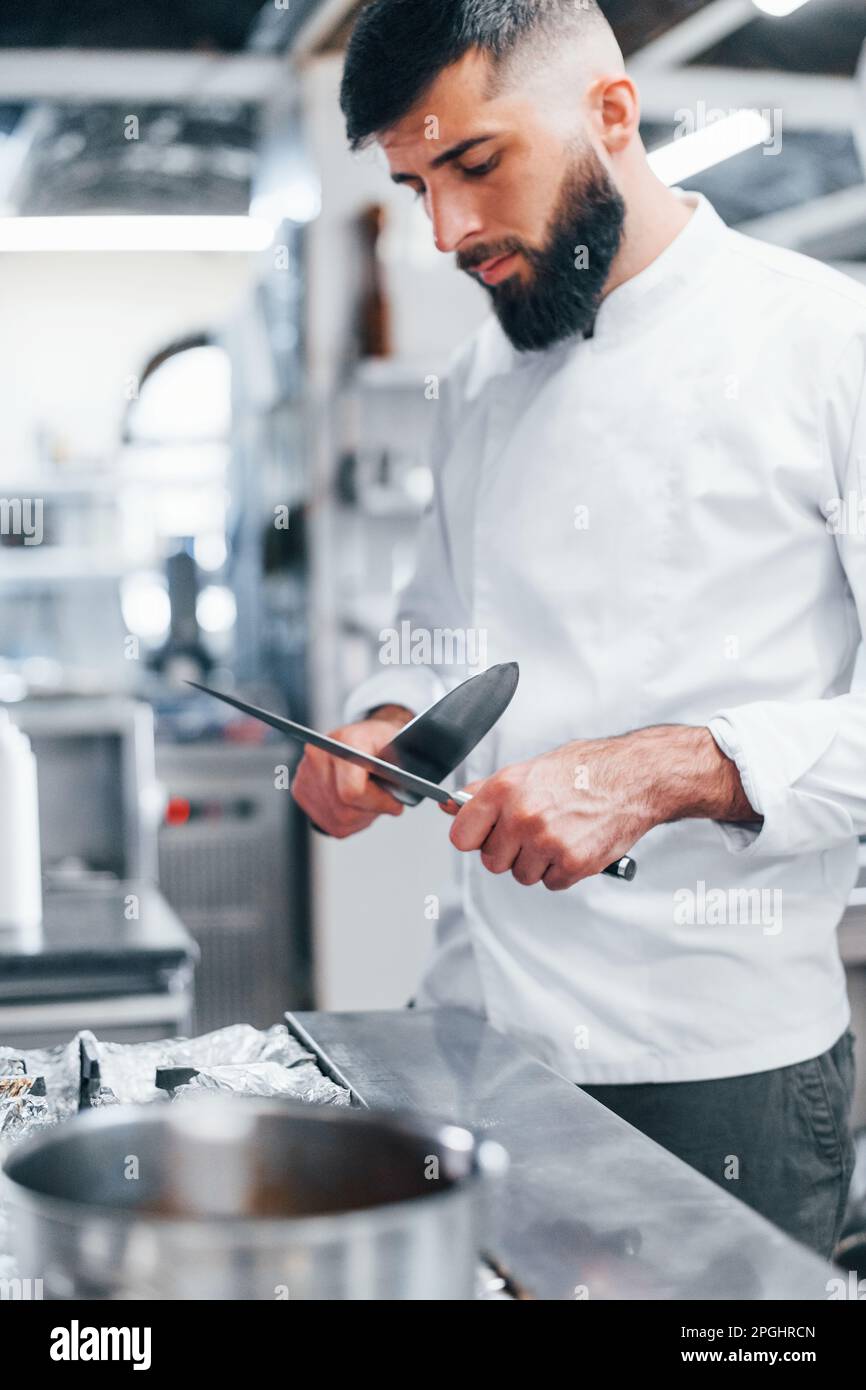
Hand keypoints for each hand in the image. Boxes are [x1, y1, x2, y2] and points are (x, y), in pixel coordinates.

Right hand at [291, 707, 413, 838]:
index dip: (377, 802)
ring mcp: (305, 773)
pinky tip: (355, 803)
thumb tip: (394, 802)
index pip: (352, 791)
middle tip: (384, 801)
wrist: (364, 737)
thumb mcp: (399, 751)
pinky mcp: (300, 789)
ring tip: (369, 799)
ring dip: (360, 816)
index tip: (393, 803)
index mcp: (345, 740)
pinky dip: (347, 819)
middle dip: (371, 810)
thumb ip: (399, 775)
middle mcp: (318, 754)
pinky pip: (329, 822)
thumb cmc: (381, 743)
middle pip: (345, 810)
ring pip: (338, 819)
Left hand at [443, 725, 754, 890]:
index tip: (484, 836)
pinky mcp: (573, 863)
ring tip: (559, 834)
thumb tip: (452, 807)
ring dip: (537, 862)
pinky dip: (562, 871)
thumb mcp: (530, 769)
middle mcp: (523, 816)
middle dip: (509, 852)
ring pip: (522, 875)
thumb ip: (488, 791)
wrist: (634, 778)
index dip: (474, 838)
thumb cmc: (585, 770)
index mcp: (505, 789)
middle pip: (492, 861)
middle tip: (533, 832)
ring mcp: (547, 842)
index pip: (462, 836)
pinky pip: (551, 883)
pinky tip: (574, 844)